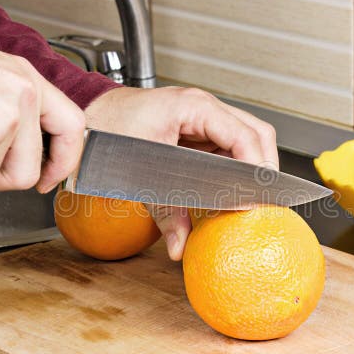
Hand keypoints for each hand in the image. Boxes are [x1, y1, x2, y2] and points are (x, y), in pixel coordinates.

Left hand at [85, 86, 277, 260]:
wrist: (89, 118)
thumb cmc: (108, 131)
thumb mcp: (136, 174)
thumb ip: (163, 212)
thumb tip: (179, 246)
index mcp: (193, 107)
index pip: (244, 135)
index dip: (255, 168)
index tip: (256, 197)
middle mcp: (204, 108)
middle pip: (257, 133)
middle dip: (264, 167)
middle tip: (262, 200)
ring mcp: (203, 118)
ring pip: (248, 138)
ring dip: (253, 167)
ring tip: (251, 197)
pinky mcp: (198, 130)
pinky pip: (229, 146)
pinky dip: (237, 166)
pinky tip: (232, 190)